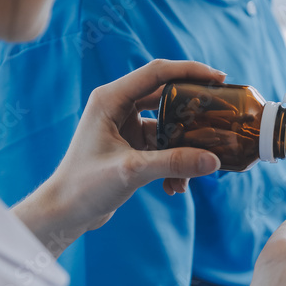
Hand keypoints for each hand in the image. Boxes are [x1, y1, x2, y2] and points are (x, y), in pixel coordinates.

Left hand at [13, 59, 224, 251]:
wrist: (65, 213)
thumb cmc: (84, 186)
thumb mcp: (132, 171)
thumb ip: (173, 163)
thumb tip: (213, 161)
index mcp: (110, 99)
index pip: (157, 73)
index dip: (190, 72)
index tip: (219, 79)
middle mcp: (117, 107)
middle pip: (166, 97)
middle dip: (192, 113)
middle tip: (219, 117)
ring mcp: (123, 127)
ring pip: (166, 127)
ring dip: (181, 150)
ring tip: (189, 174)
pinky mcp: (130, 147)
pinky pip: (161, 148)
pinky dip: (171, 164)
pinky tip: (173, 187)